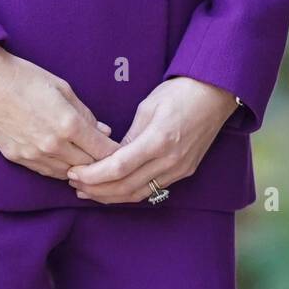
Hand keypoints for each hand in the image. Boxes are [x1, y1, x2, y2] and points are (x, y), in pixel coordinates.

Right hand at [0, 44, 117, 179]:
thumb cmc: (24, 77)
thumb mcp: (62, 88)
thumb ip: (85, 113)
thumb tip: (103, 131)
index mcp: (68, 124)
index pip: (104, 151)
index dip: (117, 154)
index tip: (125, 153)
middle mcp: (54, 145)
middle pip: (89, 168)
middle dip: (102, 165)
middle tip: (112, 162)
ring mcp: (35, 155)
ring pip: (69, 175)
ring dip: (81, 170)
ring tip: (91, 166)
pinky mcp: (18, 159)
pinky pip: (48, 173)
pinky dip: (61, 170)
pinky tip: (67, 164)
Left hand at [65, 76, 237, 203]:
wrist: (214, 95)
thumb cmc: (179, 93)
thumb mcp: (147, 107)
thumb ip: (129, 135)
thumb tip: (111, 156)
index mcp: (158, 140)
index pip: (119, 167)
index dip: (94, 175)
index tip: (74, 173)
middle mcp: (170, 161)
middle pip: (126, 187)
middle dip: (97, 189)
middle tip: (74, 185)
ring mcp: (179, 170)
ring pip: (139, 193)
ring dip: (111, 196)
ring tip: (88, 191)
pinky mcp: (184, 172)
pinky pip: (152, 189)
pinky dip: (130, 192)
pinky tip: (114, 190)